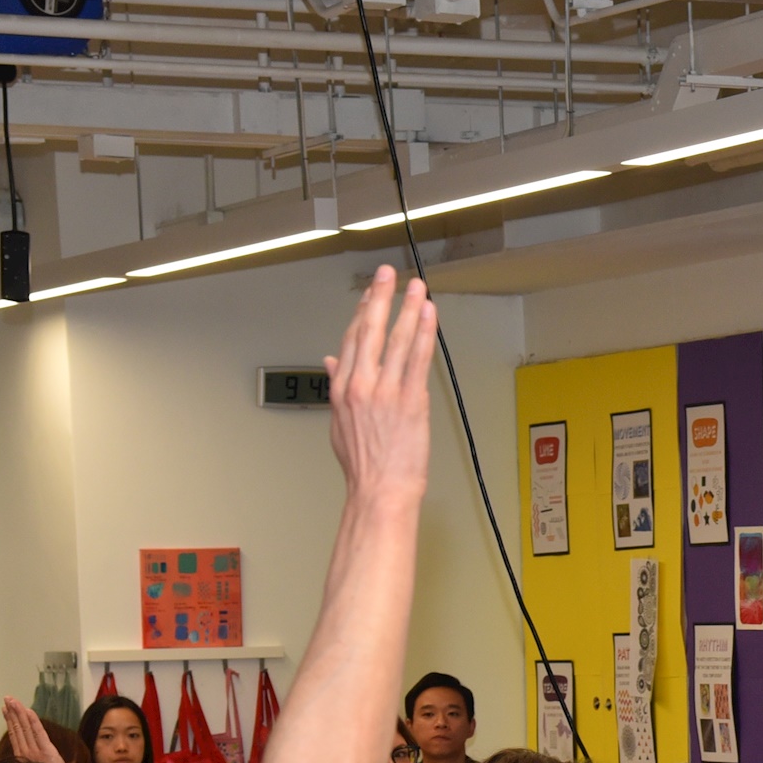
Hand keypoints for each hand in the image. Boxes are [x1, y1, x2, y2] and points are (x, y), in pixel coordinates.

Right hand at [1, 697, 68, 762]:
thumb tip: (27, 757)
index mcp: (23, 758)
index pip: (15, 735)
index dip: (10, 721)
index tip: (5, 709)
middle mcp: (26, 753)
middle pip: (18, 729)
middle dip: (12, 712)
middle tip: (6, 699)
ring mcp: (35, 752)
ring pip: (24, 728)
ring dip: (18, 712)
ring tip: (11, 700)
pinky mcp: (46, 751)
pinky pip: (38, 732)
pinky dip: (32, 720)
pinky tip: (27, 710)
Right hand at [322, 265, 435, 504]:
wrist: (379, 490)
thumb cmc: (363, 465)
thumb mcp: (338, 423)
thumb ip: (337, 387)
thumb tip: (332, 361)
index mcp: (342, 389)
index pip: (351, 340)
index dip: (361, 311)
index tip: (370, 293)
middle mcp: (360, 385)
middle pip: (369, 330)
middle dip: (379, 297)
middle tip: (387, 272)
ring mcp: (385, 391)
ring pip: (396, 339)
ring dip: (407, 308)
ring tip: (416, 287)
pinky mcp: (410, 401)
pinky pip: (418, 359)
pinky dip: (424, 333)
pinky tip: (429, 314)